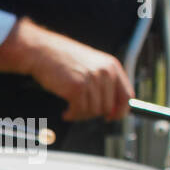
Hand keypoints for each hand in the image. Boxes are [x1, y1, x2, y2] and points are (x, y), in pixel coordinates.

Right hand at [0, 18, 131, 121]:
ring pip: (93, 111)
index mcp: (111, 67)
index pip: (126, 95)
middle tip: (80, 112)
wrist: (42, 52)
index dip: (121, 111)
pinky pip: (79, 111)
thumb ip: (103, 83)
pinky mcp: (76, 88)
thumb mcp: (90, 66)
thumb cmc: (62, 60)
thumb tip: (109, 109)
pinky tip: (65, 112)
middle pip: (108, 107)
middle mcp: (105, 73)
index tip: (111, 118)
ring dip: (80, 115)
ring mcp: (91, 80)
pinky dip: (72, 115)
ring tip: (70, 111)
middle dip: (93, 114)